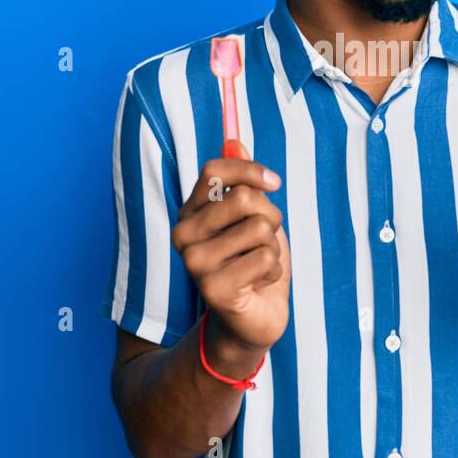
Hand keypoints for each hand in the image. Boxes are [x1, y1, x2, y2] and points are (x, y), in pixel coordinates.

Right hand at [171, 140, 290, 352]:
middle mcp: (183, 234)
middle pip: (242, 198)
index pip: (214, 171)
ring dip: (273, 245)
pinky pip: (266, 258)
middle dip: (270, 215)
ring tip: (260, 262)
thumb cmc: (253, 261)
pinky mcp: (214, 288)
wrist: (253, 316)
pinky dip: (273, 269)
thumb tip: (234, 141)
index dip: (250, 170)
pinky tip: (259, 282)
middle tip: (265, 237)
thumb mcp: (251, 216)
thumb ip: (242, 182)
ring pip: (259, 228)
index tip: (273, 183)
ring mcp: (195, 263)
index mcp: (190, 212)